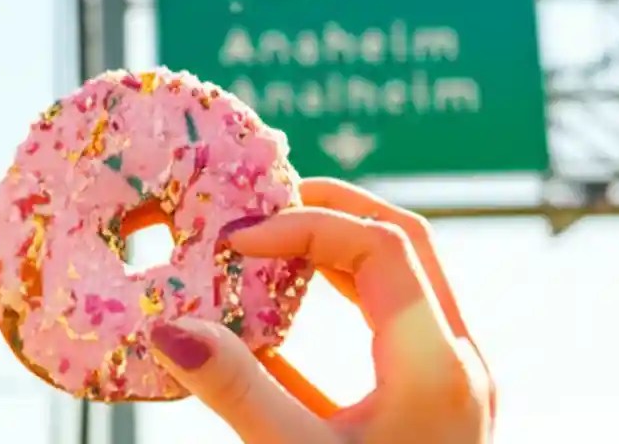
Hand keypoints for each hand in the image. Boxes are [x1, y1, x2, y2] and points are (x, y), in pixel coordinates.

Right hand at [149, 178, 493, 443]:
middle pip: (402, 244)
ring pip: (395, 283)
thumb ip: (237, 390)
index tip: (234, 241)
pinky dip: (327, 308)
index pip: (381, 247)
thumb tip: (166, 328)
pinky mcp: (421, 410)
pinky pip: (380, 333)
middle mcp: (453, 363)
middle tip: (253, 208)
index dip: (304, 225)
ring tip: (257, 249)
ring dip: (327, 256)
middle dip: (326, 213)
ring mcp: (444, 385)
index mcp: (436, 366)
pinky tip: (265, 325)